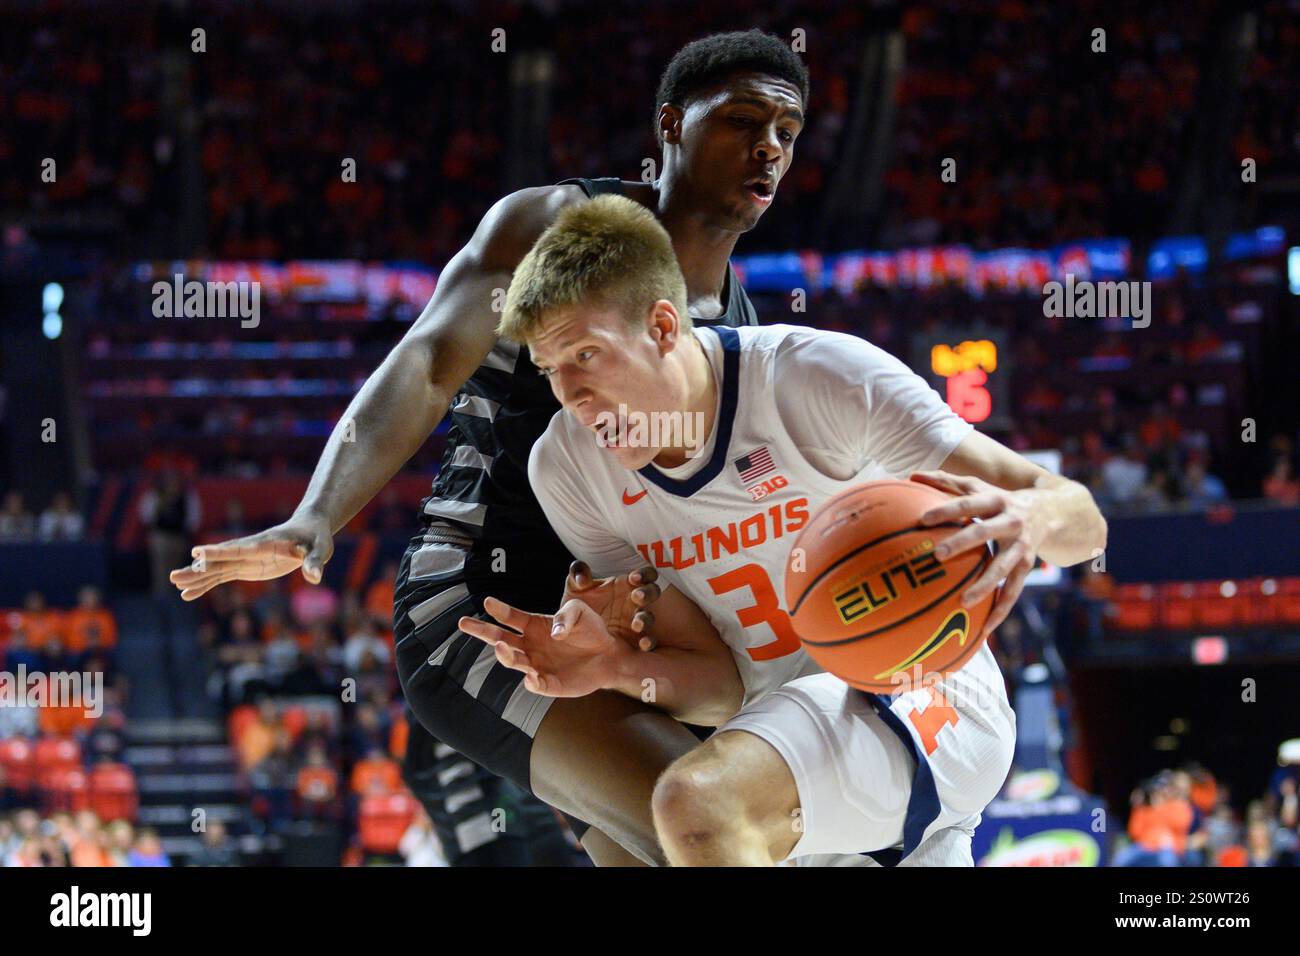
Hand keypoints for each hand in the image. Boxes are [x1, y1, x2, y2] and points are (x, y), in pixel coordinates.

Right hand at [168, 511, 333, 599]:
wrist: (309, 528)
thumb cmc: (316, 537)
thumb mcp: (321, 549)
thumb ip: (314, 561)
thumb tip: (314, 577)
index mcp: (268, 544)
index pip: (241, 548)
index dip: (220, 552)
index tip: (198, 554)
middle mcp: (251, 550)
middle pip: (221, 559)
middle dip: (199, 567)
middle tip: (175, 576)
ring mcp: (246, 558)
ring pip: (217, 568)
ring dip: (196, 576)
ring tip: (175, 583)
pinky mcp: (245, 566)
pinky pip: (222, 576)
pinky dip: (205, 584)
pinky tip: (188, 593)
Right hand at [458, 596, 631, 697]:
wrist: (609, 655)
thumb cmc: (591, 630)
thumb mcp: (581, 612)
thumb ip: (567, 615)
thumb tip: (554, 632)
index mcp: (534, 625)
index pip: (512, 617)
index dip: (500, 610)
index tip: (487, 601)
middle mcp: (530, 646)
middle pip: (500, 639)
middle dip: (482, 631)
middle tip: (463, 623)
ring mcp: (537, 665)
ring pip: (514, 662)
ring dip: (505, 655)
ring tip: (501, 647)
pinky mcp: (549, 684)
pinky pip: (535, 684)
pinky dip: (531, 682)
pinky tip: (531, 676)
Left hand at [561, 561, 660, 650]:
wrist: (574, 631)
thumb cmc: (579, 603)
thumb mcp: (575, 587)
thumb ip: (578, 575)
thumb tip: (582, 579)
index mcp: (626, 585)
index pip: (645, 575)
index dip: (644, 575)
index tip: (633, 578)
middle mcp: (635, 603)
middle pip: (652, 593)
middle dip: (647, 593)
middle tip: (636, 596)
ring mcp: (637, 622)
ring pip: (649, 618)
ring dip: (645, 619)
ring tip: (635, 624)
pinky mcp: (634, 641)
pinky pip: (648, 642)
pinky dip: (648, 642)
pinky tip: (642, 644)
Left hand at [911, 470, 1052, 640]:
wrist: (1054, 510)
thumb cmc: (1000, 499)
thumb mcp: (979, 487)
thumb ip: (946, 482)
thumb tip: (911, 475)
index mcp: (995, 500)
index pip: (968, 503)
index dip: (946, 509)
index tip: (923, 519)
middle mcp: (1011, 522)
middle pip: (984, 531)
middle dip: (962, 543)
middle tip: (937, 555)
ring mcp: (1022, 546)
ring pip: (1003, 568)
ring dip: (984, 585)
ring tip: (962, 602)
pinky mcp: (1029, 566)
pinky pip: (1014, 591)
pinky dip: (1000, 610)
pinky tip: (984, 630)